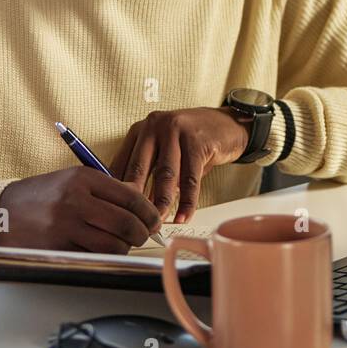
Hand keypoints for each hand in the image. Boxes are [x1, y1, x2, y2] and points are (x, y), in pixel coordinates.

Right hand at [0, 165, 161, 252]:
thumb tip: (143, 205)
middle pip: (126, 224)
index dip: (150, 212)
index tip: (155, 221)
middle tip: (143, 236)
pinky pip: (93, 258)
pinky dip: (103, 258)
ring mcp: (65, 226)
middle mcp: (75, 201)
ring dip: (124, 249)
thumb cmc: (43, 195)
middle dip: (142, 234)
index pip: (131, 197)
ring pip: (113, 245)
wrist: (0, 211)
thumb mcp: (74, 180)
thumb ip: (108, 189)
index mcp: (83, 179)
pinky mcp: (56, 249)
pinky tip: (101, 251)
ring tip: (122, 245)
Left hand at [111, 107, 249, 222]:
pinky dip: (187, 201)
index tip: (119, 212)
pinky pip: (190, 177)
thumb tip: (137, 206)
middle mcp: (155, 126)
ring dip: (161, 202)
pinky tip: (184, 216)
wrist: (227, 125)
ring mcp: (176, 130)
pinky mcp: (198, 141)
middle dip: (136, 200)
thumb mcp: (165, 152)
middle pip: (139, 168)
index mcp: (140, 130)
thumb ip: (150, 174)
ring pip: (165, 174)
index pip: (121, 163)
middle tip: (134, 222)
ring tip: (158, 222)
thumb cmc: (192, 141)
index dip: (118, 191)